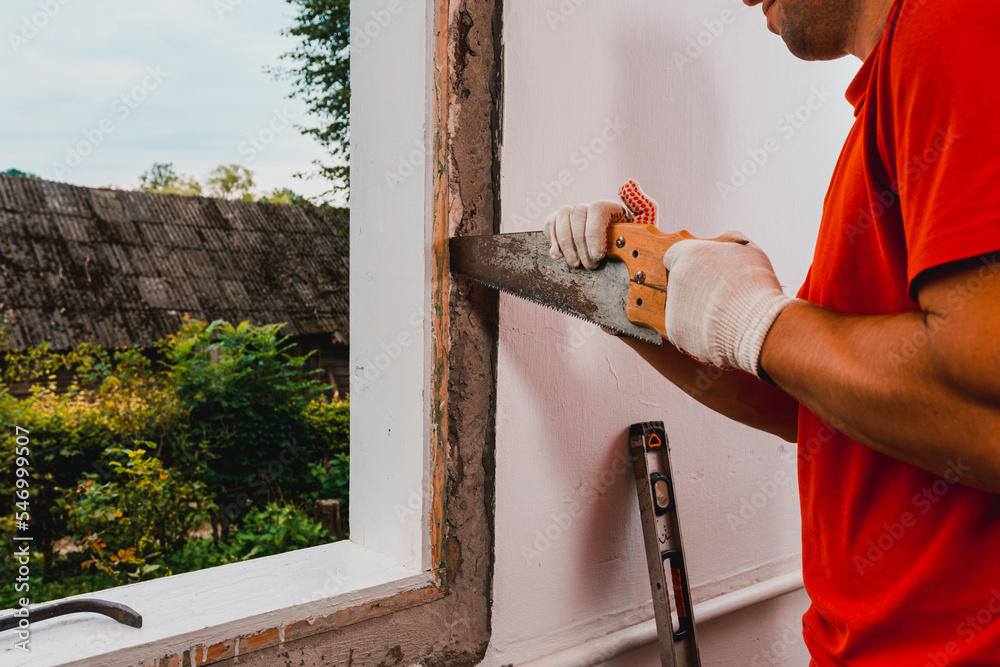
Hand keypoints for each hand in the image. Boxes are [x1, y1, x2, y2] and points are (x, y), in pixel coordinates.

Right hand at [543, 179, 658, 269]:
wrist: (622, 256)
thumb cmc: (635, 242)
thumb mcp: (646, 226)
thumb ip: (644, 204)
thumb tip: (628, 183)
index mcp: (611, 206)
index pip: (596, 209)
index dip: (594, 233)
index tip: (598, 255)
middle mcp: (590, 207)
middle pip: (577, 214)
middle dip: (581, 244)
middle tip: (590, 266)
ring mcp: (574, 214)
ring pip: (561, 216)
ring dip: (565, 243)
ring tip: (575, 263)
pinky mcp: (560, 224)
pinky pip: (550, 223)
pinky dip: (552, 239)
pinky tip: (559, 255)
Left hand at [662, 232, 796, 376]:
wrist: (755, 324)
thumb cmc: (754, 285)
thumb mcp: (746, 248)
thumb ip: (726, 239)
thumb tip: (719, 244)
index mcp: (687, 255)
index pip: (675, 254)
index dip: (691, 261)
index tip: (704, 269)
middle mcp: (675, 279)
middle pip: (680, 282)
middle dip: (697, 287)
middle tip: (722, 295)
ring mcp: (672, 307)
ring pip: (682, 306)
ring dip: (699, 309)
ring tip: (726, 314)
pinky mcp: (675, 331)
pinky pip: (685, 328)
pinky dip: (699, 331)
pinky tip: (720, 328)